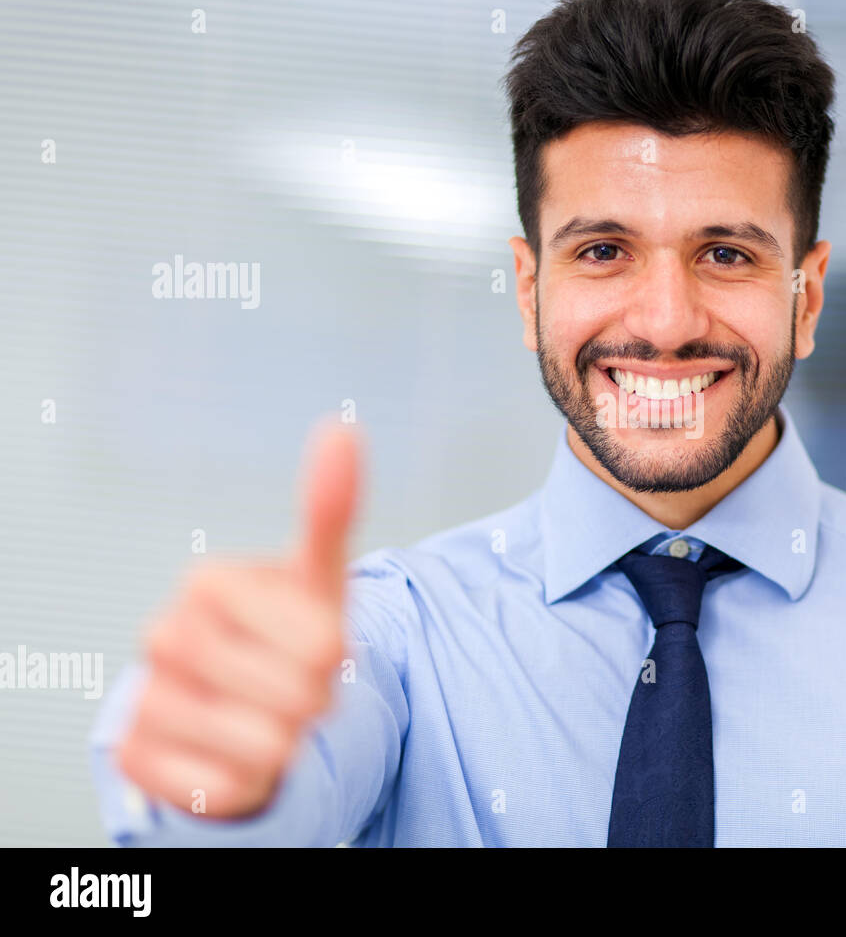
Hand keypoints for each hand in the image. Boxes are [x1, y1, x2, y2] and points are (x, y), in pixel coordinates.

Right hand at [116, 419, 362, 818]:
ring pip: (268, 748)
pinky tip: (228, 755)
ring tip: (262, 719)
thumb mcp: (317, 579)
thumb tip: (341, 427)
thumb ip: (329, 509)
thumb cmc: (284, 640)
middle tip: (291, 689)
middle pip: (299, 698)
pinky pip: (229, 787)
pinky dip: (246, 782)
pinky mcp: (135, 759)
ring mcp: (144, 696)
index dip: (339, 657)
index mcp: (209, 581)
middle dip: (315, 704)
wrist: (235, 709)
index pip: (326, 644)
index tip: (315, 646)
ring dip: (284, 746)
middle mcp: (164, 633)